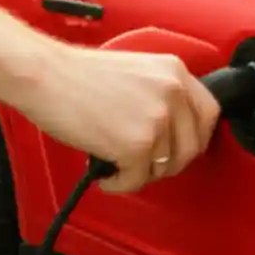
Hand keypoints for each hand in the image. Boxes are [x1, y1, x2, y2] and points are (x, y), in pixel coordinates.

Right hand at [12, 45, 220, 193]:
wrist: (45, 75)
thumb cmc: (78, 74)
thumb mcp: (137, 70)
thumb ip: (160, 93)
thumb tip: (172, 130)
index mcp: (174, 71)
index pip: (209, 112)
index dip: (195, 136)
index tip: (179, 146)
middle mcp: (173, 93)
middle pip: (193, 146)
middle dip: (169, 162)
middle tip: (145, 163)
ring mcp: (158, 120)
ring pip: (164, 166)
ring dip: (140, 172)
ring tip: (116, 163)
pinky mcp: (137, 145)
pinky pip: (137, 180)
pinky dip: (119, 183)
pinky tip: (105, 173)